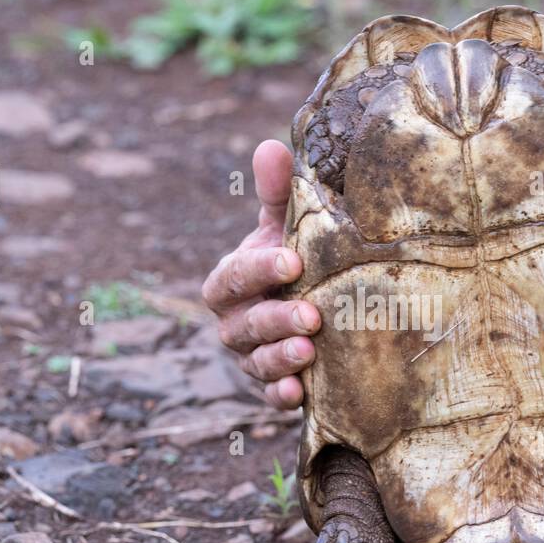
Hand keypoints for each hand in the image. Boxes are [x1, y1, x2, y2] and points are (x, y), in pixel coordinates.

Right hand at [202, 140, 320, 408]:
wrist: (312, 307)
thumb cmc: (294, 260)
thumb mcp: (285, 227)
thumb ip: (277, 193)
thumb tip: (272, 146)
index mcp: (230, 281)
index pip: (236, 275)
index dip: (260, 269)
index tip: (293, 260)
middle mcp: (233, 322)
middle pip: (244, 324)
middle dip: (275, 319)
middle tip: (312, 314)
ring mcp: (249, 357)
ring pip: (255, 362)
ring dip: (280, 358)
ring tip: (310, 352)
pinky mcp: (270, 386)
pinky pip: (268, 397)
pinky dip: (280, 396)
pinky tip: (298, 393)